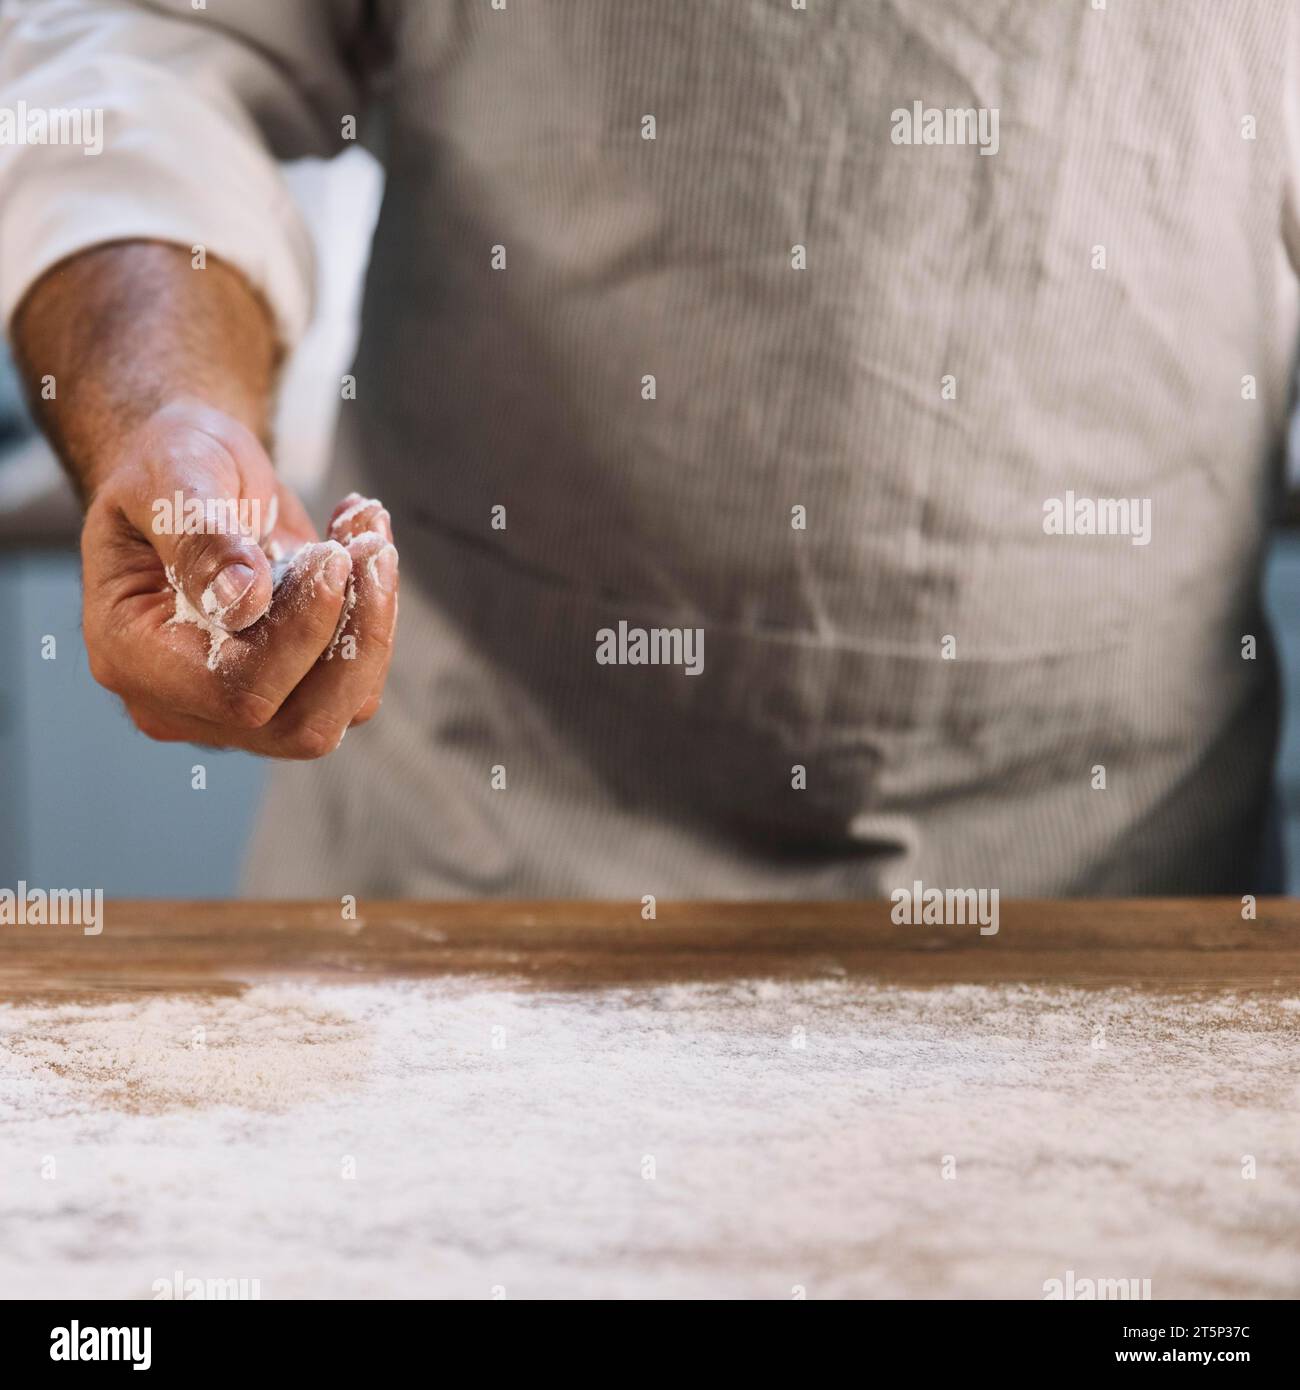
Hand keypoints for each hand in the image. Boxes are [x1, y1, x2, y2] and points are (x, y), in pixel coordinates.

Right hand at [81, 398, 398, 757]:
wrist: (191, 476)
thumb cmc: (167, 469)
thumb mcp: (170, 478)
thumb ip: (199, 538)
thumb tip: (244, 600)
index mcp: (132, 656)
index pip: (236, 688)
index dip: (301, 633)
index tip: (334, 554)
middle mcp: (182, 700)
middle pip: (300, 724)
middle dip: (356, 637)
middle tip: (369, 546)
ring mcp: (237, 705)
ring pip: (343, 708)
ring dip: (374, 621)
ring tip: (367, 533)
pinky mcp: (289, 690)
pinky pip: (357, 684)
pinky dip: (375, 616)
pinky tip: (361, 542)